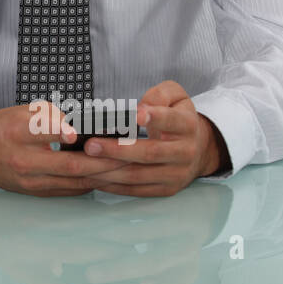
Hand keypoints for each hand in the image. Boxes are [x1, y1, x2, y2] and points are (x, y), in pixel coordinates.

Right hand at [0, 101, 132, 196]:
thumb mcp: (20, 111)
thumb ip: (52, 117)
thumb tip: (84, 124)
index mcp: (16, 133)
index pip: (43, 131)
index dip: (65, 132)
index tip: (84, 132)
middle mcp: (23, 160)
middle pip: (68, 164)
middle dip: (102, 160)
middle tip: (127, 153)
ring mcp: (29, 181)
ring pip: (73, 181)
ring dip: (101, 175)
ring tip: (126, 166)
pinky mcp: (35, 192)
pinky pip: (68, 190)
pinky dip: (89, 183)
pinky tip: (107, 177)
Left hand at [79, 80, 226, 195]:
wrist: (198, 148)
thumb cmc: (176, 116)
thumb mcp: (175, 96)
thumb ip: (160, 94)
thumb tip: (141, 106)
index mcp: (187, 125)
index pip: (171, 121)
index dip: (154, 117)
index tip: (135, 114)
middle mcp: (185, 151)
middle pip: (149, 153)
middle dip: (117, 150)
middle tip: (90, 145)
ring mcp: (177, 174)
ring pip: (139, 175)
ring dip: (109, 171)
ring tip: (84, 163)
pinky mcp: (167, 189)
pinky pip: (137, 189)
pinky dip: (114, 185)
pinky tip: (94, 177)